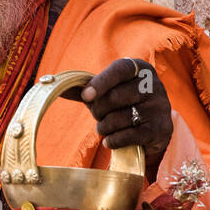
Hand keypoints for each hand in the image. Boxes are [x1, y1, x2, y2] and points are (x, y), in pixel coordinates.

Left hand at [80, 58, 173, 178]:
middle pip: (115, 98)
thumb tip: (49, 83)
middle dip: (99, 110)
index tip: (85, 96)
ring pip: (119, 119)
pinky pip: (127, 136)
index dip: (101, 82)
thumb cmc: (122, 103)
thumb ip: (83, 87)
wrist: (152, 127)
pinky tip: (110, 140)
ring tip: (105, 127)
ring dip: (104, 127)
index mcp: (140, 69)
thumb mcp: (106, 91)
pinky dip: (113, 140)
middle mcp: (154, 85)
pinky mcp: (160, 129)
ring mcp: (159, 107)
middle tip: (98, 115)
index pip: (120, 69)